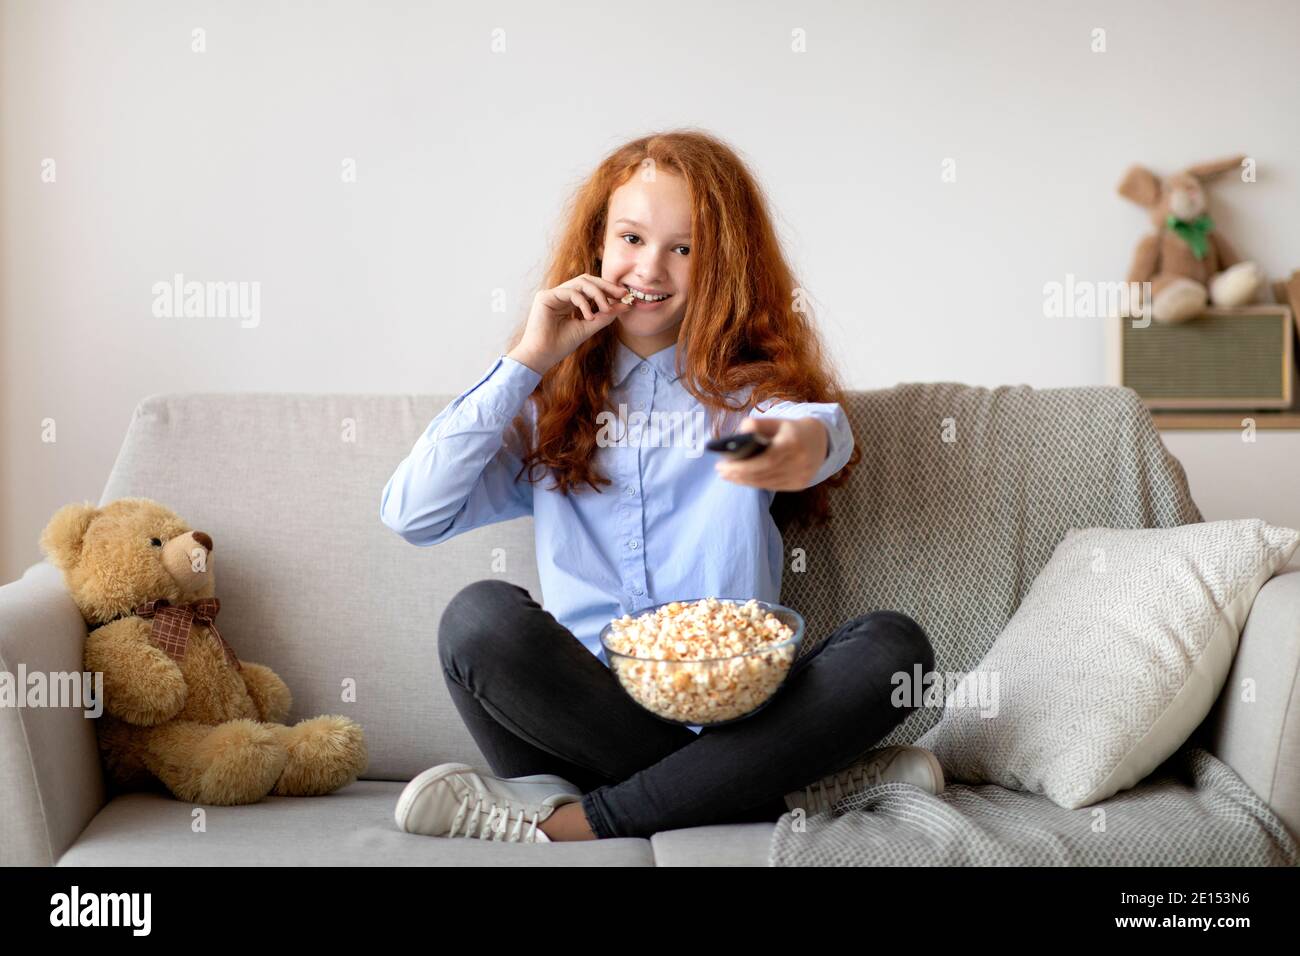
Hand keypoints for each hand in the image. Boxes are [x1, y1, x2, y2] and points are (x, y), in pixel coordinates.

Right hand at [508, 274, 634, 374]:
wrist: (542, 356)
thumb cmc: (561, 345)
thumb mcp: (589, 327)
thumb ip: (605, 315)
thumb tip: (625, 305)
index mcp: (569, 301)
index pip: (590, 288)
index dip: (608, 289)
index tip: (624, 296)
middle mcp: (560, 295)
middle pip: (586, 280)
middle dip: (606, 286)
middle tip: (621, 294)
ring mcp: (552, 294)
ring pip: (580, 283)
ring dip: (597, 294)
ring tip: (606, 309)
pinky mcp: (545, 296)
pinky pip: (570, 292)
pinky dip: (583, 303)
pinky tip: (589, 316)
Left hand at [714, 416, 828, 490]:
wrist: (822, 439)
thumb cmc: (793, 429)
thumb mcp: (778, 421)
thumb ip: (759, 424)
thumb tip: (740, 432)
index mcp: (793, 443)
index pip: (764, 461)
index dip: (742, 466)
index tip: (722, 465)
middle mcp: (799, 462)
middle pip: (763, 474)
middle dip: (738, 474)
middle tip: (721, 471)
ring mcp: (801, 476)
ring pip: (766, 483)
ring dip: (744, 481)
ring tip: (728, 475)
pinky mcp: (800, 484)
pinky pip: (773, 486)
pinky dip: (756, 483)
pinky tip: (743, 479)